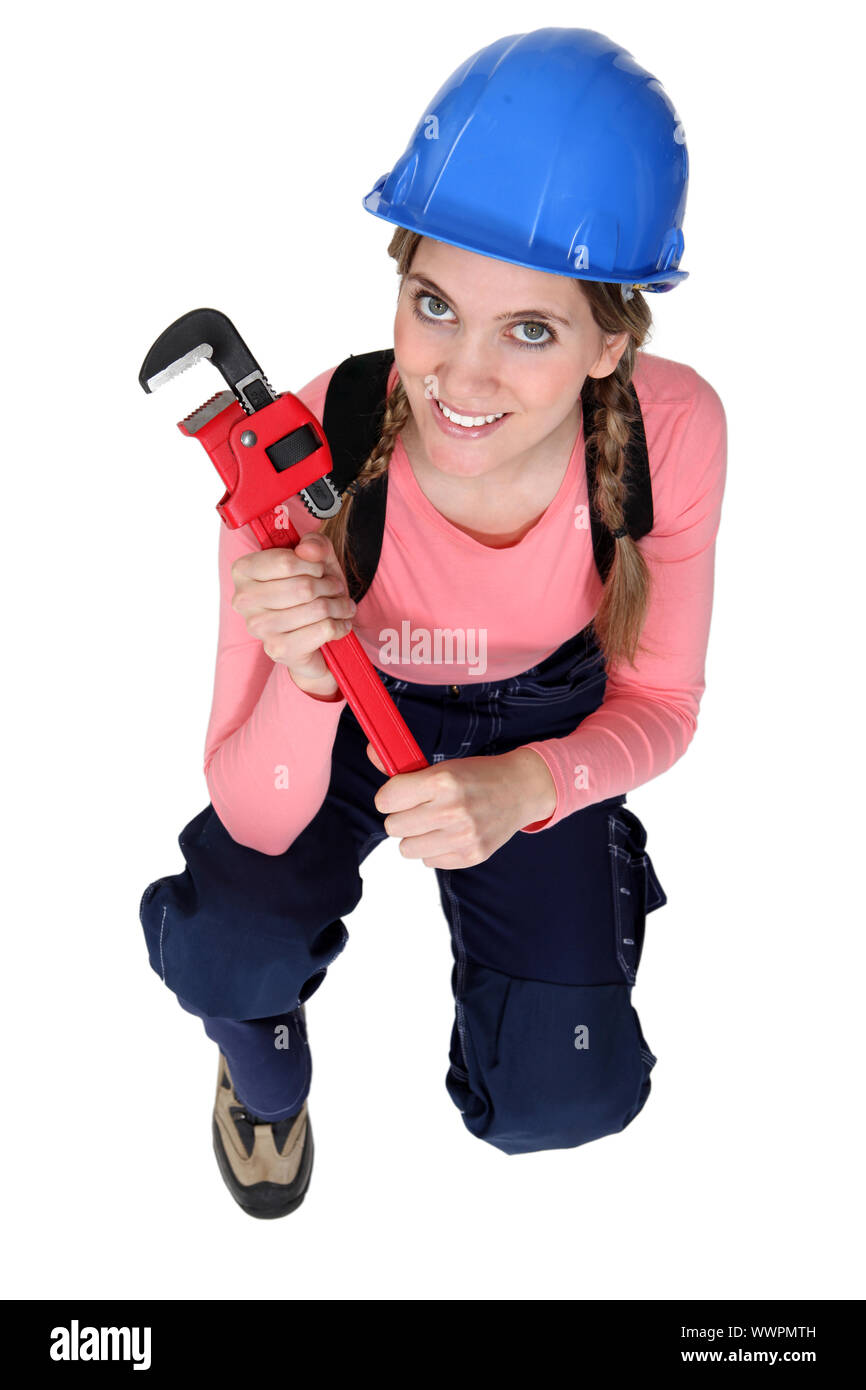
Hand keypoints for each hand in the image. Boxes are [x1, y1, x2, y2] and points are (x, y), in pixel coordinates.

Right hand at [230, 533, 354, 697]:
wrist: (309, 635)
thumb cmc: (307, 590)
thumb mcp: (315, 559)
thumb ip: (315, 544)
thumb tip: (308, 550)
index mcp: (243, 570)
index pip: (286, 562)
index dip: (314, 565)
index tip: (320, 570)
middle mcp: (243, 600)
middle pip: (303, 587)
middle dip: (330, 586)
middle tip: (336, 589)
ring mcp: (258, 628)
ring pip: (317, 608)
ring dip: (338, 606)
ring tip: (341, 606)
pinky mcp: (277, 649)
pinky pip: (323, 630)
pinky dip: (340, 625)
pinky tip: (339, 624)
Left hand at [367, 744, 556, 868]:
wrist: (520, 790)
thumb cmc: (477, 776)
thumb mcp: (442, 766)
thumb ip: (403, 765)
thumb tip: (372, 751)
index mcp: (442, 781)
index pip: (385, 800)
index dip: (389, 797)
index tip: (399, 794)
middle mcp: (452, 810)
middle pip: (393, 827)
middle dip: (401, 817)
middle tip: (418, 808)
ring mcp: (463, 837)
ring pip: (407, 849)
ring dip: (415, 837)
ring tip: (433, 823)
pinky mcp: (471, 856)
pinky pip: (429, 861)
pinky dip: (434, 850)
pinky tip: (450, 834)